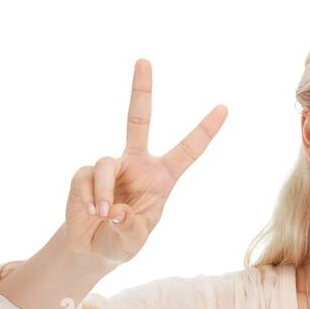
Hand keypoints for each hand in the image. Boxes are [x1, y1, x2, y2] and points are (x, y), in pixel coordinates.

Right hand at [62, 58, 227, 265]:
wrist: (90, 248)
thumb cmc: (121, 241)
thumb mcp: (133, 242)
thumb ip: (130, 229)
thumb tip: (116, 211)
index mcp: (161, 178)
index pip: (187, 151)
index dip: (205, 132)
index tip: (225, 108)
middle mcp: (136, 164)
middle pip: (138, 120)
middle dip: (141, 90)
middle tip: (143, 60)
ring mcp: (110, 166)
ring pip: (105, 165)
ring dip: (104, 192)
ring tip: (104, 215)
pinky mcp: (85, 174)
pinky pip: (87, 179)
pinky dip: (90, 199)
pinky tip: (92, 214)